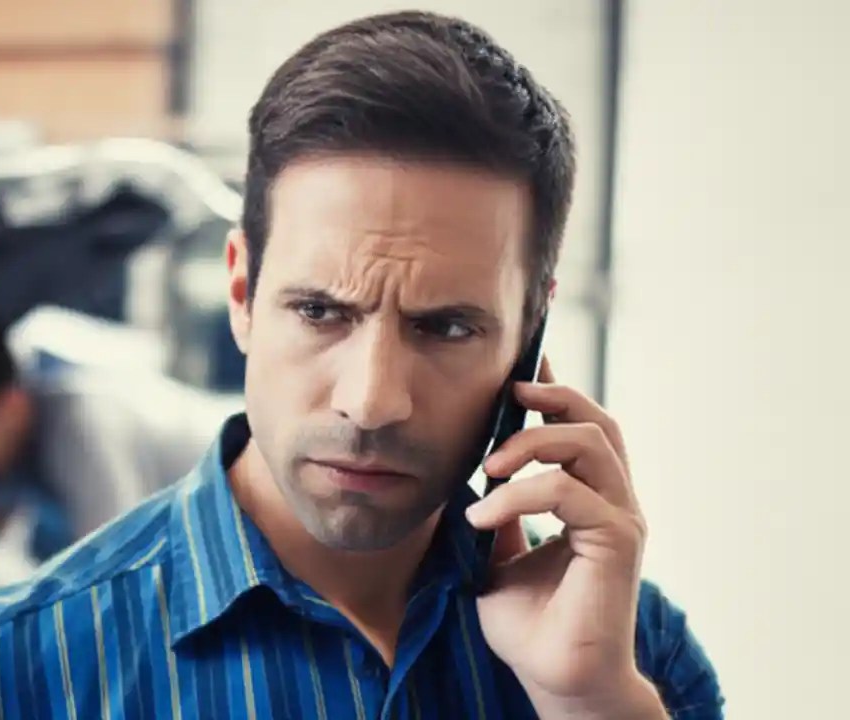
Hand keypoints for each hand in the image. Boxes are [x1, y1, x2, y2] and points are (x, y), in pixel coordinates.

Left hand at [467, 358, 665, 718]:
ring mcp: (621, 520)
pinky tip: (482, 517)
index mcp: (592, 500)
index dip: (554, 390)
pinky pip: (567, 492)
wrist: (553, 680)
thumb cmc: (529, 626)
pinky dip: (518, 495)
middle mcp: (615, 503)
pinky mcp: (617, 542)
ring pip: (588, 443)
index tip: (519, 365)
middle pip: (597, 420)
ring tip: (485, 469)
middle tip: (508, 392)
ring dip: (529, 444)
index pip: (582, 427)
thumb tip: (470, 478)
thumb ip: (498, 514)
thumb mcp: (498, 557)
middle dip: (552, 394)